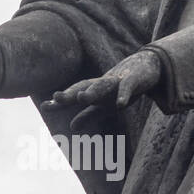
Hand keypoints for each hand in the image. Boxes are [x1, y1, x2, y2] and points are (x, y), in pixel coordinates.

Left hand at [42, 50, 161, 128]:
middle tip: (57, 97)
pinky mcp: (135, 80)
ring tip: (82, 98)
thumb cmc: (122, 87)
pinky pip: (128, 88)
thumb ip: (88, 115)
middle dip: (71, 92)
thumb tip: (71, 127)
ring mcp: (119, 80)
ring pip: (103, 84)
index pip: (75, 94)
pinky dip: (124, 95)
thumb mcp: (105, 105)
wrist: (149, 67)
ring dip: (93, 91)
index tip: (45, 106)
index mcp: (95, 90)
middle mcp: (103, 83)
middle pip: (84, 86)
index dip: (61, 100)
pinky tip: (120, 105)